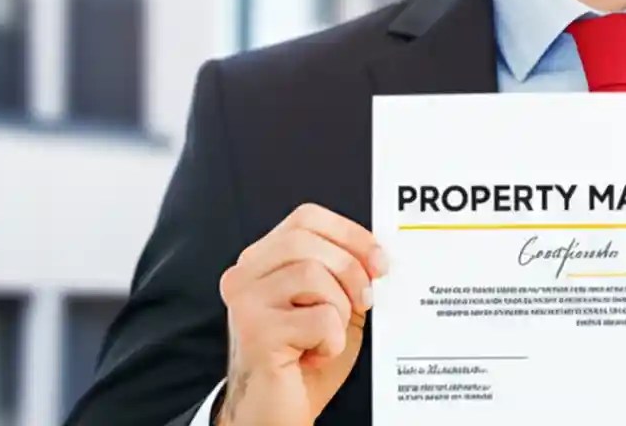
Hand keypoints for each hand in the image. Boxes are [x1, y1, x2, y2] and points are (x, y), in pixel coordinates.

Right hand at [215, 204, 388, 425]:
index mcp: (262, 262)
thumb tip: (381, 252)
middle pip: (306, 240)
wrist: (276, 413)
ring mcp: (245, 303)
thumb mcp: (333, 306)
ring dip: (339, 308)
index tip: (379, 261)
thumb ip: (348, 276)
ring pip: (311, 274)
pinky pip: (318, 317)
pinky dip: (333, 339)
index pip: (306, 219)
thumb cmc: (306, 361)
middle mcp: (244, 276)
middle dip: (350, 268)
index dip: (350, 232)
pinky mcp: (257, 333)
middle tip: (365, 301)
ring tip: (329, 335)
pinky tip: (317, 354)